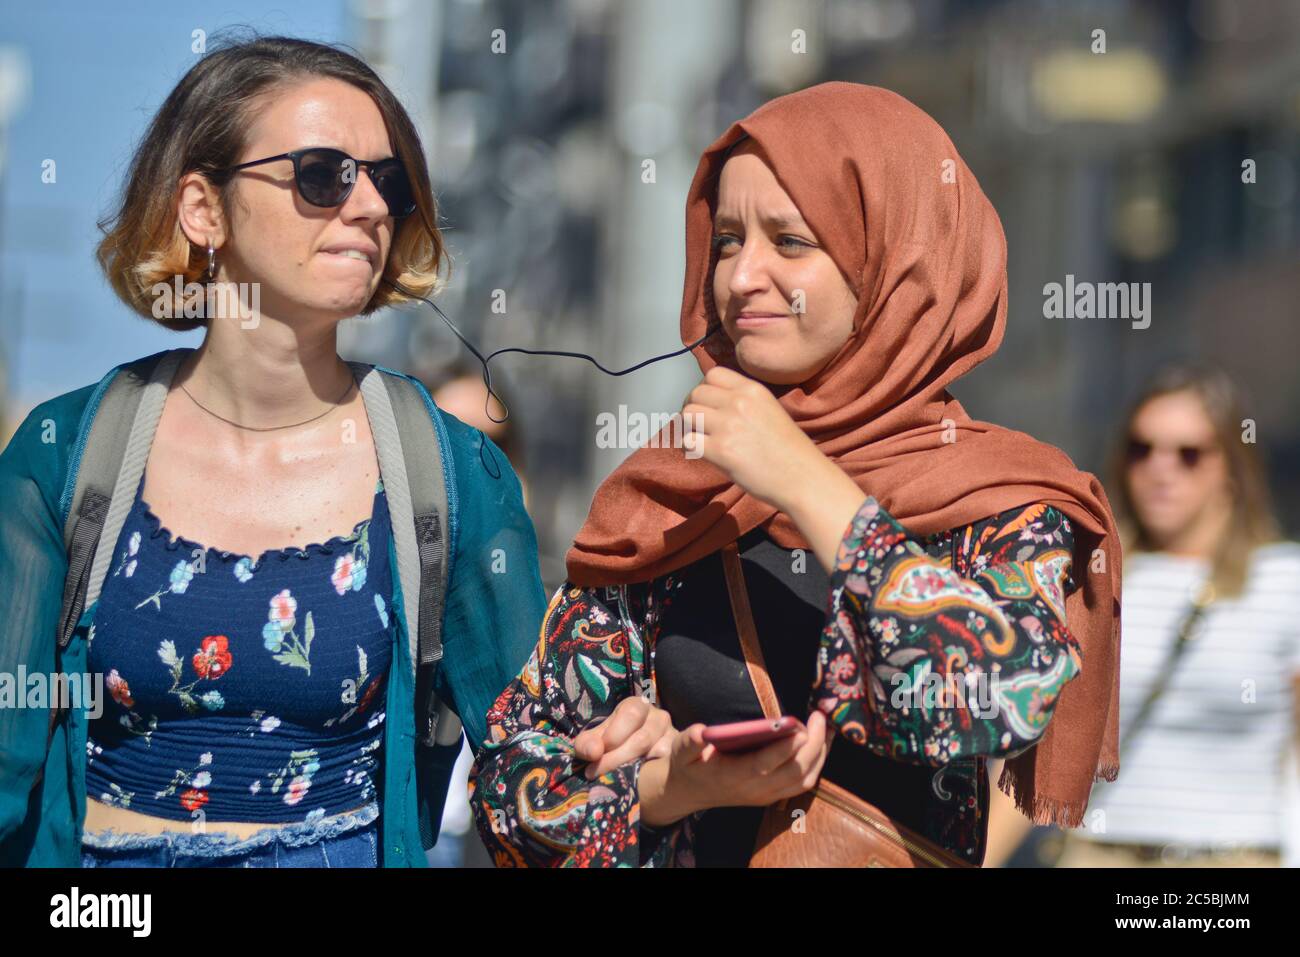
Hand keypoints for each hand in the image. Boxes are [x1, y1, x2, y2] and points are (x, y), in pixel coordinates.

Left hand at [573, 695, 675, 779]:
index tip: (597, 753)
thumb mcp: (593, 741)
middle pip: (642, 739)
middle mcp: (659, 717)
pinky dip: (648, 776)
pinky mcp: (678, 756)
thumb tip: (595, 752)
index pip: (631, 715)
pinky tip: (634, 781)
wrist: (630, 757)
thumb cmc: (610, 742)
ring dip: (630, 769)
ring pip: (656, 754)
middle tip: (597, 773)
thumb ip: (586, 744)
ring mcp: (672, 736)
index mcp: (637, 706)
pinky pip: (666, 766)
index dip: (614, 735)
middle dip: (616, 758)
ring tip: (613, 778)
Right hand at [640, 710, 833, 825]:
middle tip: (819, 716)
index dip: (783, 749)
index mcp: (732, 776)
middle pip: (793, 772)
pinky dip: (818, 762)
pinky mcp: (774, 794)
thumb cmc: (688, 765)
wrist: (689, 792)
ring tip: (827, 725)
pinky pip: (804, 782)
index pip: (763, 765)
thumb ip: (689, 742)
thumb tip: (701, 731)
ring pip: (805, 779)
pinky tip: (821, 740)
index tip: (799, 728)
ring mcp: (767, 795)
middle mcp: (754, 789)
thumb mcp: (681, 751)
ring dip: (820, 753)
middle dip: (813, 744)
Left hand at [680, 365, 822, 514]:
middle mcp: (739, 402)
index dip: (706, 390)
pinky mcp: (721, 450)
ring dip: (689, 427)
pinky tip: (702, 455)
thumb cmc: (789, 449)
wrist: (803, 477)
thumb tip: (712, 405)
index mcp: (753, 389)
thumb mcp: (770, 410)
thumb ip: (744, 402)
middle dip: (693, 408)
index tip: (709, 406)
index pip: (712, 374)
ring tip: (701, 440)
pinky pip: (688, 441)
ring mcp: (728, 425)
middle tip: (699, 426)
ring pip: (687, 415)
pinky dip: (690, 448)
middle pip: (696, 393)